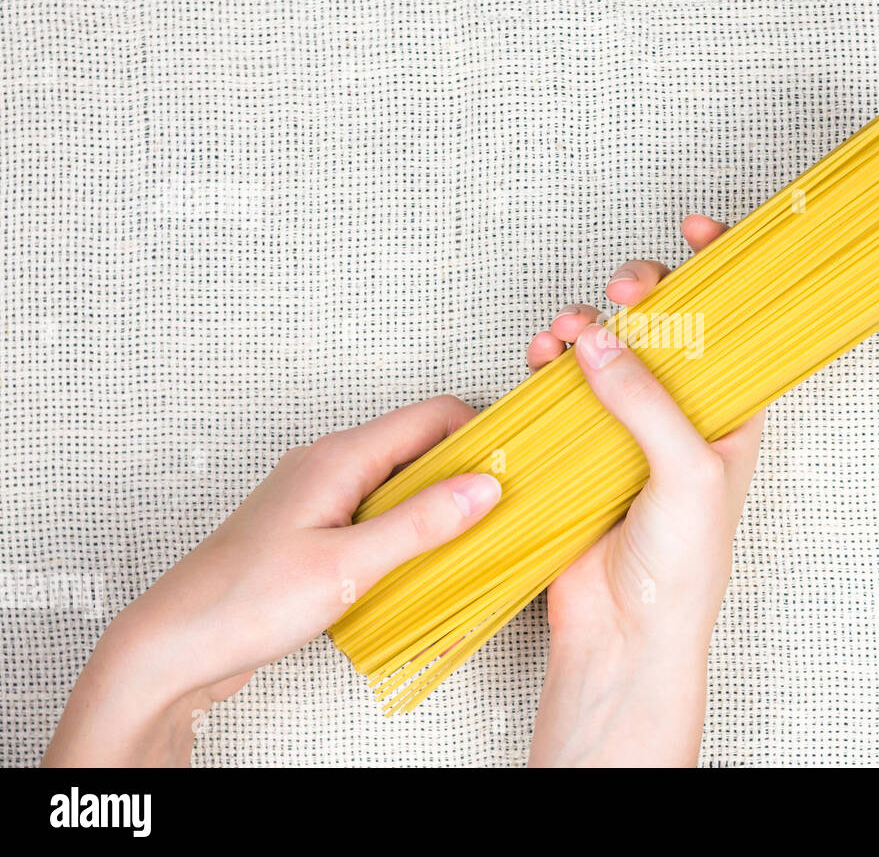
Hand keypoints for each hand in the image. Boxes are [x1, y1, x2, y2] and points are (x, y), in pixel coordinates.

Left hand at [43, 397, 500, 765]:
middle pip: (418, 448)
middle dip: (465, 473)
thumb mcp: (348, 565)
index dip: (480, 433)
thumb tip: (483, 488)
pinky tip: (421, 567)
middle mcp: (328, 466)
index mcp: (338, 457)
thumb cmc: (246, 601)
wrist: (177, 645)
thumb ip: (420, 524)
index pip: (430, 416)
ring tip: (471, 542)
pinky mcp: (313, 533)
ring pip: (398, 486)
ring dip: (436, 508)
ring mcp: (319, 499)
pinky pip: (376, 516)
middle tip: (505, 510)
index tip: (518, 464)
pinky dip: (406, 533)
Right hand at [527, 214, 764, 766]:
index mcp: (730, 413)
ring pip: (607, 349)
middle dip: (642, 292)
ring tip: (565, 333)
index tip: (699, 232)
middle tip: (624, 293)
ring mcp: (628, 426)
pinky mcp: (580, 446)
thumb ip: (647, 401)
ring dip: (585, 326)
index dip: (722, 270)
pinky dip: (550, 363)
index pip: (734, 325)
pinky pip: (563, 386)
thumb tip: (602, 341)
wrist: (626, 632)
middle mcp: (681, 413)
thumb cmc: (683, 565)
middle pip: (665, 324)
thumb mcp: (686, 473)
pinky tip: (542, 359)